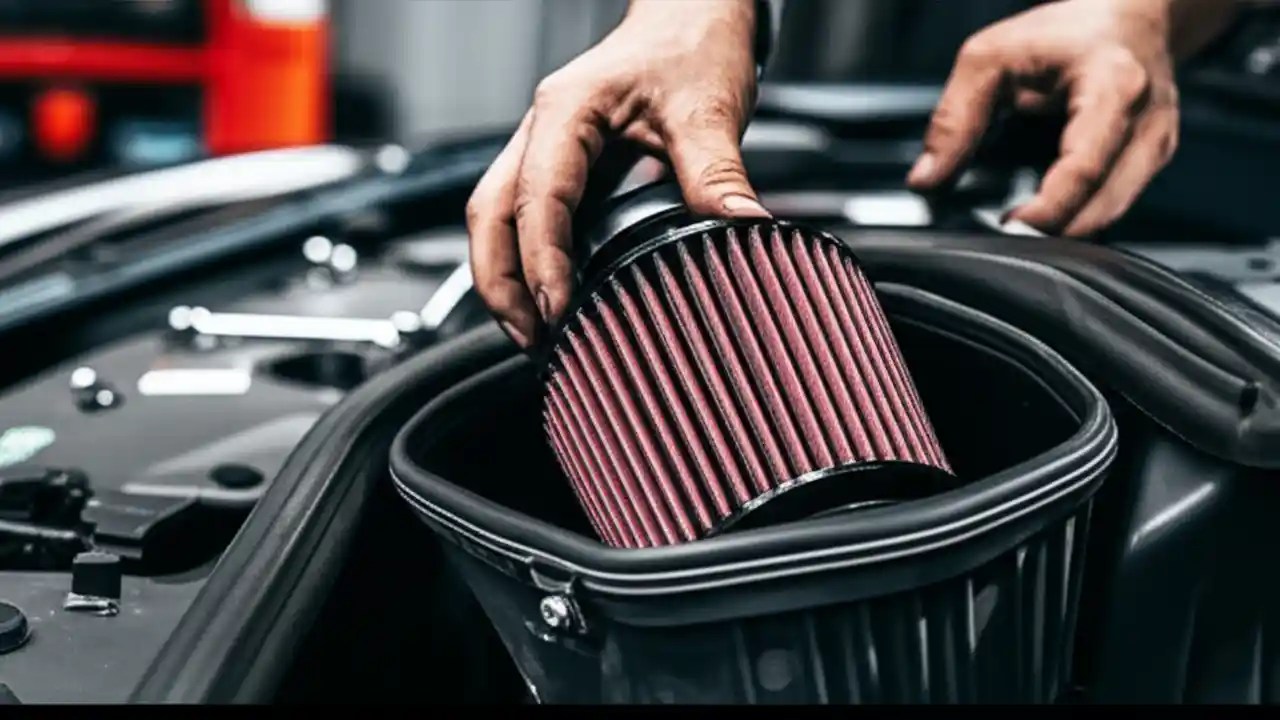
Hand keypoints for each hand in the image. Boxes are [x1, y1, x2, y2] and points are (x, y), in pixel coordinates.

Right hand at [466, 0, 768, 348]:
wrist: (692, 14)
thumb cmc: (690, 44)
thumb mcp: (708, 108)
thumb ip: (719, 173)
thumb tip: (742, 232)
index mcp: (567, 110)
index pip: (538, 197)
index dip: (542, 261)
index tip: (559, 310)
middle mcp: (542, 131)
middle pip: (490, 216)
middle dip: (502, 284)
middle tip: (532, 340)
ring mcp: (545, 151)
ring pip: (497, 220)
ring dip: (506, 280)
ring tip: (534, 335)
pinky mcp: (561, 169)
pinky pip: (527, 221)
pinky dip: (529, 265)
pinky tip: (552, 301)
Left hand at [907, 0, 1233, 237]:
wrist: (1130, 15)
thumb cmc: (1066, 32)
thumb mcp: (991, 58)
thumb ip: (954, 118)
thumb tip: (925, 179)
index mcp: (1113, 88)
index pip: (1083, 169)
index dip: (1045, 210)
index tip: (1006, 225)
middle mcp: (1147, 122)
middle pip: (1102, 207)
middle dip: (1050, 231)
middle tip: (1003, 228)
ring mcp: (1158, 145)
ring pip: (1113, 216)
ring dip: (1064, 229)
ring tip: (1020, 218)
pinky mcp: (1154, 161)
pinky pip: (1117, 206)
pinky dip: (1079, 216)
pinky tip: (1046, 208)